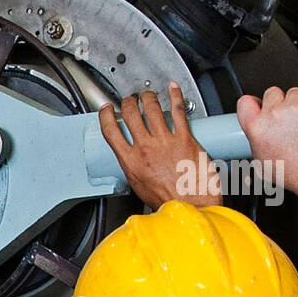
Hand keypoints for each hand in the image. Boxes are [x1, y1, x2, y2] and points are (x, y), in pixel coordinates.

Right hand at [99, 82, 218, 208]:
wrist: (190, 207)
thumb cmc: (168, 202)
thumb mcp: (139, 187)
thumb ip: (134, 168)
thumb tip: (134, 160)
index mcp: (131, 162)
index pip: (111, 130)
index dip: (107, 115)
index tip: (108, 109)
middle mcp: (146, 148)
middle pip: (131, 114)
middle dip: (129, 102)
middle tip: (131, 100)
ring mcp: (166, 141)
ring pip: (152, 108)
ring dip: (148, 97)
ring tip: (149, 95)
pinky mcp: (185, 138)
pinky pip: (178, 111)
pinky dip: (174, 96)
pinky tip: (173, 89)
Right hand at [235, 85, 297, 201]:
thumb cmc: (295, 173)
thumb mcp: (262, 164)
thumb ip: (257, 144)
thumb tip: (258, 136)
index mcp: (257, 128)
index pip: (244, 102)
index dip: (253, 102)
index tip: (259, 104)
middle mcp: (274, 115)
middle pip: (272, 92)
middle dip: (279, 102)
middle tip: (287, 116)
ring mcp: (295, 108)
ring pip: (295, 92)